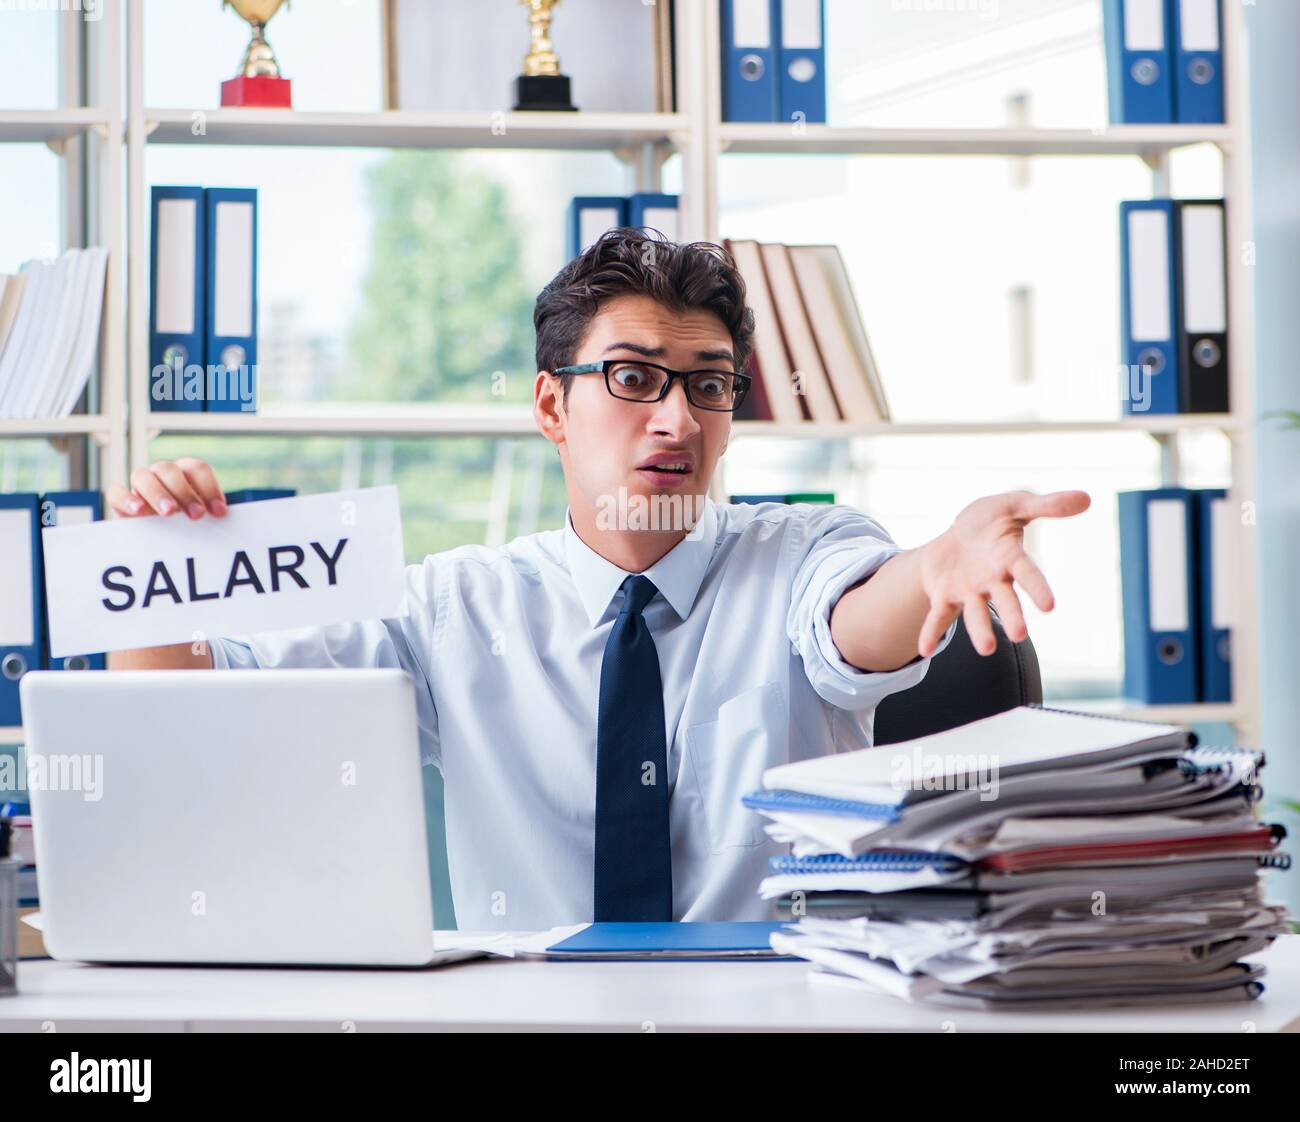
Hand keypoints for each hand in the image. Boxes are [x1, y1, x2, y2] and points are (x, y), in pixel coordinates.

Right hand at [105, 457, 227, 520]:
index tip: (219, 513)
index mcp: (187, 471)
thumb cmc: (190, 523)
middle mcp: (163, 472)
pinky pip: (116, 492)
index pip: (198, 469)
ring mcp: (141, 483)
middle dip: (185, 492)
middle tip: (197, 515)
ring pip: (143, 476)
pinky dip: (126, 499)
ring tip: (169, 513)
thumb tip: (226, 518)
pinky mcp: (120, 499)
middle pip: (170, 470)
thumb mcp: (204, 518)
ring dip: (158, 493)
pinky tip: (139, 512)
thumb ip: (213, 514)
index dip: (209, 488)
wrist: (159, 536)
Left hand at [917, 489, 1089, 657]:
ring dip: (980, 630)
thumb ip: (1047, 505)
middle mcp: (993, 580)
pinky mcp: (945, 596)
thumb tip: (1086, 497)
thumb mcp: (1015, 505)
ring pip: (975, 612)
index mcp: (1009, 557)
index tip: (1050, 605)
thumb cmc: (990, 520)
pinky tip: (924, 649)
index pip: (1027, 572)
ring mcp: (969, 591)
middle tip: (1019, 635)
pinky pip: (939, 616)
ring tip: (987, 649)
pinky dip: (931, 632)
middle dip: (1012, 615)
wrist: (955, 533)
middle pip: (1005, 599)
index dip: (1037, 587)